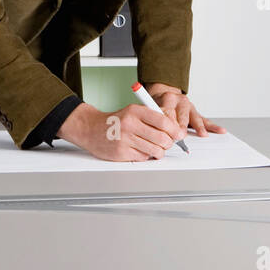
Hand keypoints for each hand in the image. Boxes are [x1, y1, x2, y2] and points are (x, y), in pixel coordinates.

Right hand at [57, 102, 185, 161]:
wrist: (91, 129)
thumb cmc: (116, 121)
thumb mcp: (132, 112)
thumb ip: (152, 117)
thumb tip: (175, 129)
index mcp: (134, 111)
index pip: (162, 120)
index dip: (174, 129)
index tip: (178, 134)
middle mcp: (129, 124)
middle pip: (161, 138)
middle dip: (168, 143)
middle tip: (167, 143)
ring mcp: (124, 139)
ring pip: (155, 150)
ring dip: (159, 152)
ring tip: (155, 148)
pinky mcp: (121, 153)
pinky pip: (143, 157)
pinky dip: (145, 156)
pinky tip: (140, 150)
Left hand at [142, 83, 225, 137]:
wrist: (164, 94)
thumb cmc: (157, 104)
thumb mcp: (151, 107)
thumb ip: (154, 118)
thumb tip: (157, 133)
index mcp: (168, 99)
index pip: (168, 113)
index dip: (167, 124)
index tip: (166, 134)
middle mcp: (180, 101)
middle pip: (182, 117)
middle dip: (181, 128)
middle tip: (180, 136)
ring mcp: (190, 107)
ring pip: (195, 118)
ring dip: (198, 128)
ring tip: (202, 134)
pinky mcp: (196, 113)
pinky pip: (205, 120)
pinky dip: (212, 126)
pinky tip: (220, 130)